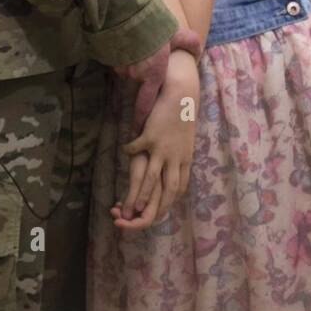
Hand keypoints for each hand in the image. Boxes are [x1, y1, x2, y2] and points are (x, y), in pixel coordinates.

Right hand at [114, 53, 198, 229]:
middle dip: (155, 206)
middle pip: (168, 188)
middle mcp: (176, 157)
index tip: (158, 209)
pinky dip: (130, 151)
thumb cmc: (182, 116)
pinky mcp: (151, 136)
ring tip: (131, 203)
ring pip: (152, 177)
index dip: (169, 201)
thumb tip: (173, 167)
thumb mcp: (186, 139)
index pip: (179, 187)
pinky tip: (125, 152)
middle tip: (144, 216)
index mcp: (185, 158)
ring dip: (141, 192)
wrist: (182, 94)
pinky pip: (137, 148)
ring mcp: (163, 148)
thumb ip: (179, 155)